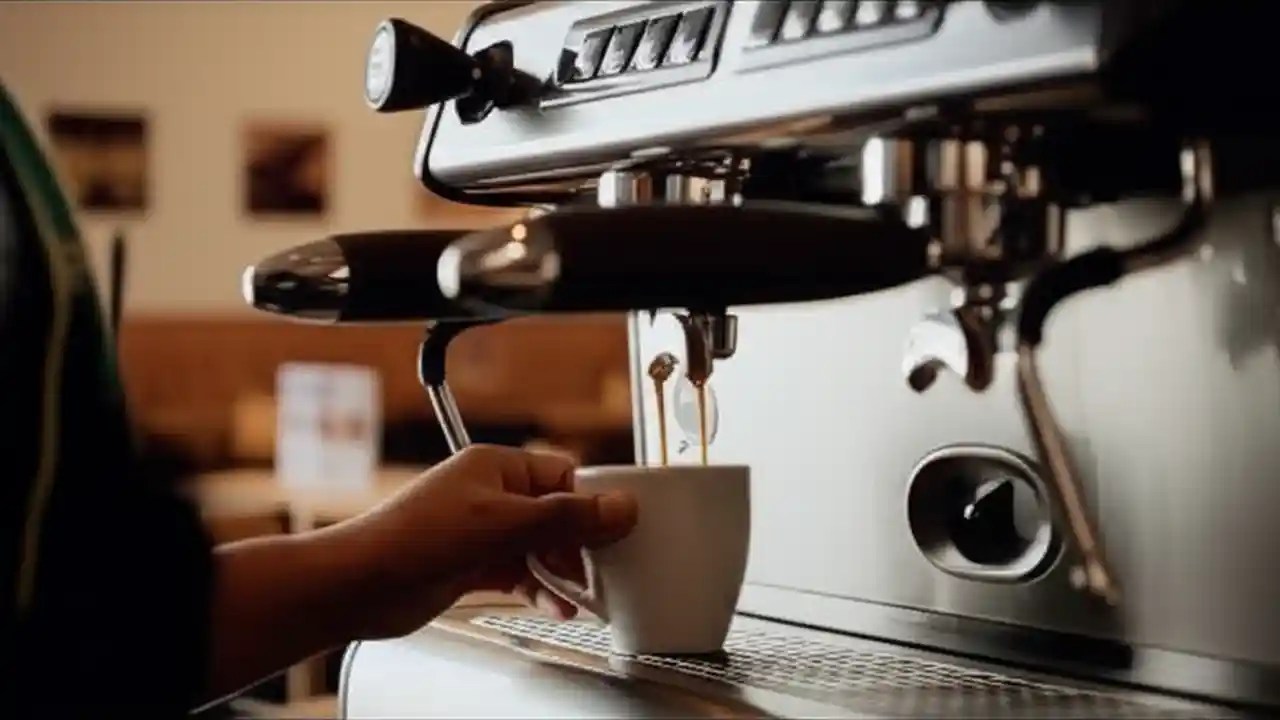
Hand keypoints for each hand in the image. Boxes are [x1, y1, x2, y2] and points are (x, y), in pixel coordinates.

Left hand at [346, 444, 637, 637]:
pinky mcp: (472, 565)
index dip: (592, 502)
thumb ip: (565, 517)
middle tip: (605, 566)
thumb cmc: (413, 539)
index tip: (619, 527)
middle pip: (556, 514)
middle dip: (581, 543)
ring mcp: (481, 532)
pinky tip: (557, 605)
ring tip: (586, 593)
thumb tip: (617, 507)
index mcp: (497, 467)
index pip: (564, 476)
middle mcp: (491, 495)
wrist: (359, 585)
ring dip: (563, 571)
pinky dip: (541, 589)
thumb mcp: (502, 524)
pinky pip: (521, 573)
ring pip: (540, 547)